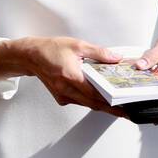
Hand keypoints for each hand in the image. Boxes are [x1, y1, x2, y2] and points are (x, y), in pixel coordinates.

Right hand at [0, 37, 126, 116]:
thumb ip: (99, 53)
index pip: (95, 94)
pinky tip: (100, 97)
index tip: (123, 106)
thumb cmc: (52, 49)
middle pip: (93, 103)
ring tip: (118, 105)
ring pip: (86, 104)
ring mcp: (62, 95)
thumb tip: (115, 58)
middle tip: (125, 112)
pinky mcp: (61, 97)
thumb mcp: (78, 45)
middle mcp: (66, 89)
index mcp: (71, 76)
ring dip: (101, 106)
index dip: (111, 101)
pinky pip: (79, 101)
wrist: (32, 56)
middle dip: (110, 109)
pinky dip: (90, 101)